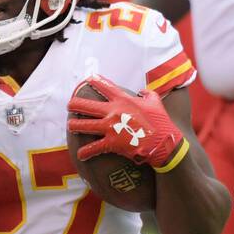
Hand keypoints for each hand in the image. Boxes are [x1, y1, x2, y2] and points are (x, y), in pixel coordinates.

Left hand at [67, 74, 187, 170]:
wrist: (163, 143)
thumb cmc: (161, 122)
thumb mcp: (156, 102)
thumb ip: (147, 93)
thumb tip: (141, 91)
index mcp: (123, 100)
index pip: (105, 86)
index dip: (95, 81)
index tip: (88, 79)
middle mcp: (113, 112)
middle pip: (87, 106)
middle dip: (75, 104)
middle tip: (69, 105)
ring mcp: (111, 127)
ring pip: (84, 125)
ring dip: (75, 126)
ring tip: (70, 126)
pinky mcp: (111, 143)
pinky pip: (93, 148)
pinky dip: (85, 152)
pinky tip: (80, 155)